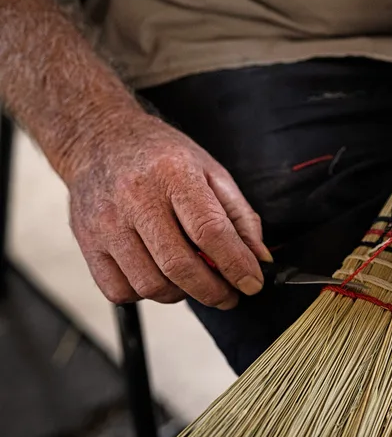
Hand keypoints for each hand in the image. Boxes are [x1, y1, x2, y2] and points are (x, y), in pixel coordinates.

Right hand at [64, 105, 271, 307]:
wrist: (100, 141)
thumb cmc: (160, 156)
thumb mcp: (209, 170)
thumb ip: (238, 215)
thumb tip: (259, 259)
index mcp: (173, 174)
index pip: (209, 231)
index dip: (235, 265)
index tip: (252, 284)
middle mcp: (136, 198)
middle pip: (179, 265)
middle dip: (212, 291)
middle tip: (229, 295)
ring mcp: (107, 223)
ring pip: (150, 285)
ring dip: (181, 294)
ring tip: (193, 280)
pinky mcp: (87, 244)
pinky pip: (120, 291)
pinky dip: (146, 295)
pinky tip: (158, 275)